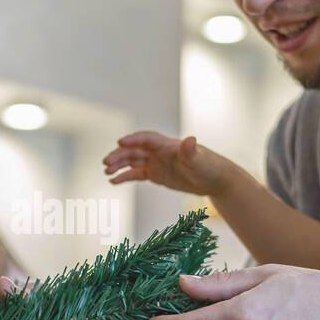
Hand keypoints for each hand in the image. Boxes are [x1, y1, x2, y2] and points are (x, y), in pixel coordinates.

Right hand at [103, 131, 234, 195]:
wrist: (214, 179)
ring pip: (132, 161)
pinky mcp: (155, 174)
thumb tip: (190, 140)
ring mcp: (156, 162)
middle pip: (134, 150)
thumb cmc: (209, 167)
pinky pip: (136, 174)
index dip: (133, 139)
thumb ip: (191, 151)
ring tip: (106, 172)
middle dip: (119, 155)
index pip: (146, 138)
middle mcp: (158, 151)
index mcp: (167, 145)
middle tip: (106, 163)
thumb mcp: (200, 160)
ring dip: (118, 165)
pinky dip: (124, 176)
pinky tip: (113, 181)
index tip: (120, 142)